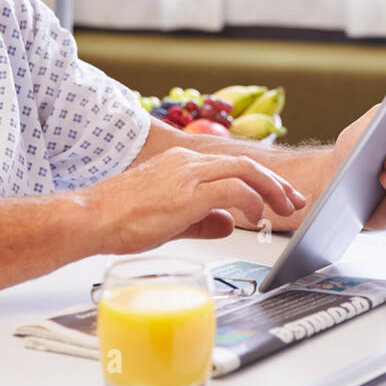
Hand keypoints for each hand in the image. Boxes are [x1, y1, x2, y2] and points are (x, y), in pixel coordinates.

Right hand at [87, 146, 306, 254]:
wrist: (90, 217)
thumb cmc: (120, 219)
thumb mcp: (170, 219)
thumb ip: (202, 220)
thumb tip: (228, 223)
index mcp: (182, 164)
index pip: (233, 166)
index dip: (262, 181)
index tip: (279, 197)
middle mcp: (188, 162)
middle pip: (246, 164)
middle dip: (276, 184)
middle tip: (295, 201)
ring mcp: (188, 174)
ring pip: (245, 171)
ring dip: (272, 191)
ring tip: (285, 210)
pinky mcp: (187, 192)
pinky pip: (233, 190)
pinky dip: (252, 201)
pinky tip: (257, 217)